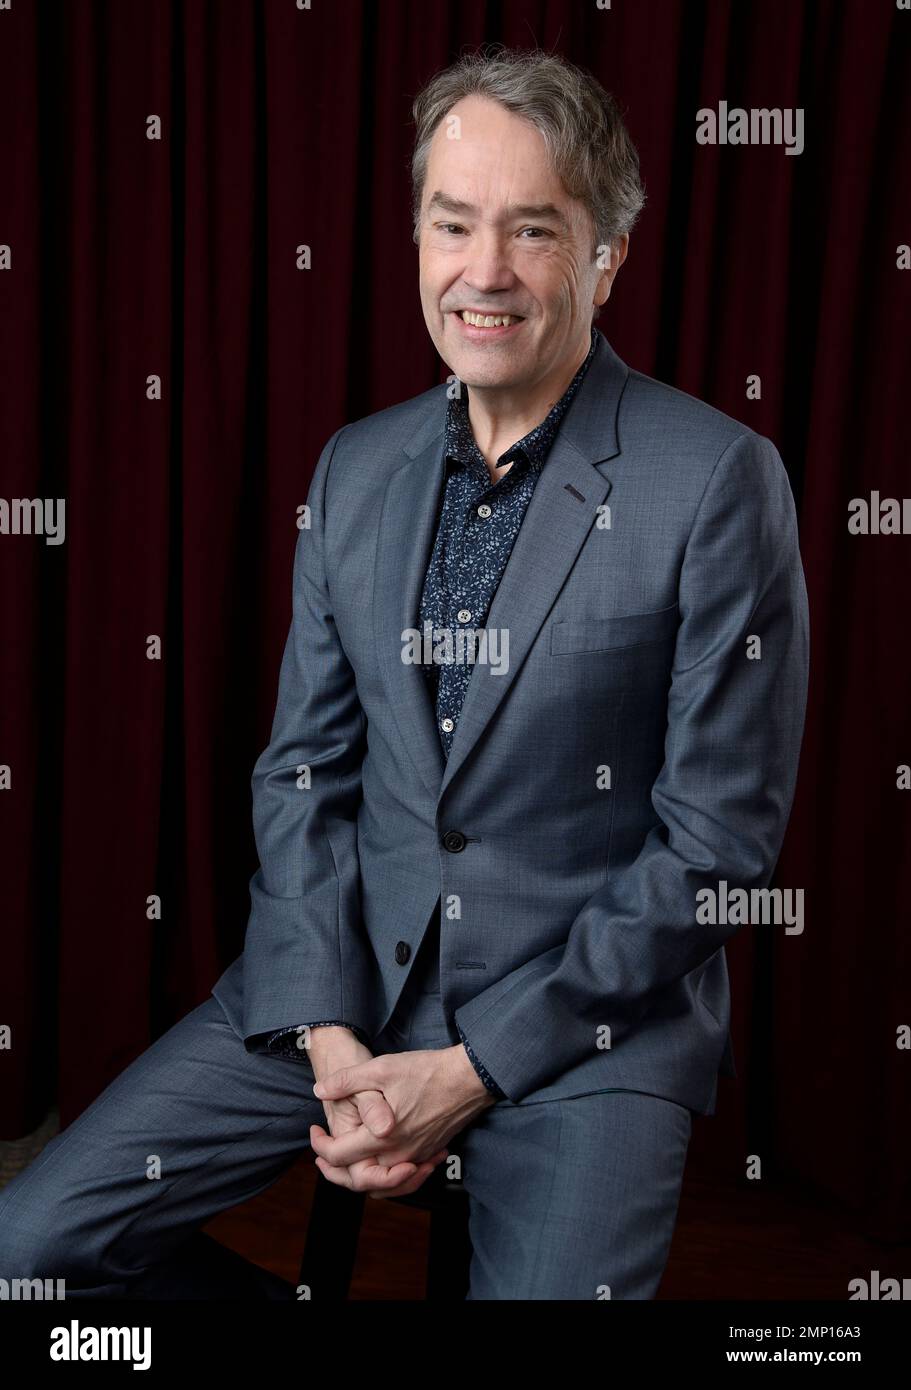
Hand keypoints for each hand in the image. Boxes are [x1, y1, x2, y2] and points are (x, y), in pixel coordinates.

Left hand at [309, 1044, 495, 1187]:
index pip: (338, 1156)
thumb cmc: (427, 1071)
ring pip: (381, 1183)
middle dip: (334, 1169)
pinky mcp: (429, 1153)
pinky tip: (381, 1159)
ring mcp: (416, 1157)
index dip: (319, 1147)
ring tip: (348, 1161)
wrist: (469, 1078)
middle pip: (357, 1179)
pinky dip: (387, 1175)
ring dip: (361, 1176)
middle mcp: (398, 1155)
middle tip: (322, 1154)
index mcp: (380, 1137)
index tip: (314, 1132)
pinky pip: (402, 1177)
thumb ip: (347, 1081)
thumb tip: (320, 1091)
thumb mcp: (381, 1068)